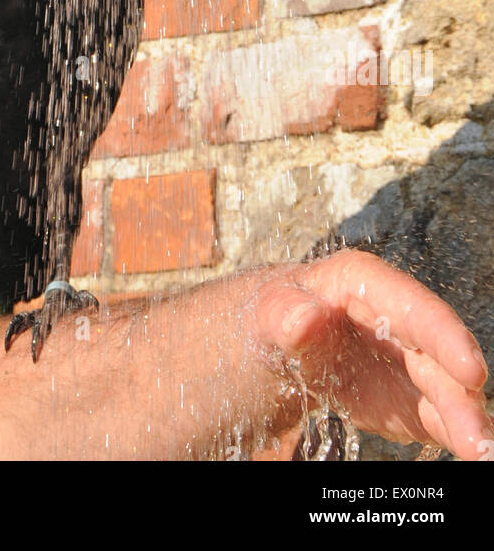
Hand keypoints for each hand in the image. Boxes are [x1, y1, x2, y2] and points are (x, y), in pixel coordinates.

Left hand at [250, 249, 491, 459]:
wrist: (277, 344)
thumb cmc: (275, 316)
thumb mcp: (267, 312)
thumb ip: (284, 315)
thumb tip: (304, 317)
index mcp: (365, 284)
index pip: (412, 307)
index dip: (445, 337)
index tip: (472, 372)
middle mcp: (399, 320)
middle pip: (437, 358)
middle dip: (462, 399)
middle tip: (481, 439)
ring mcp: (407, 360)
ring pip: (444, 392)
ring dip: (466, 423)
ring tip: (482, 455)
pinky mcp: (408, 397)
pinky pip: (435, 418)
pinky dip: (453, 436)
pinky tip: (471, 454)